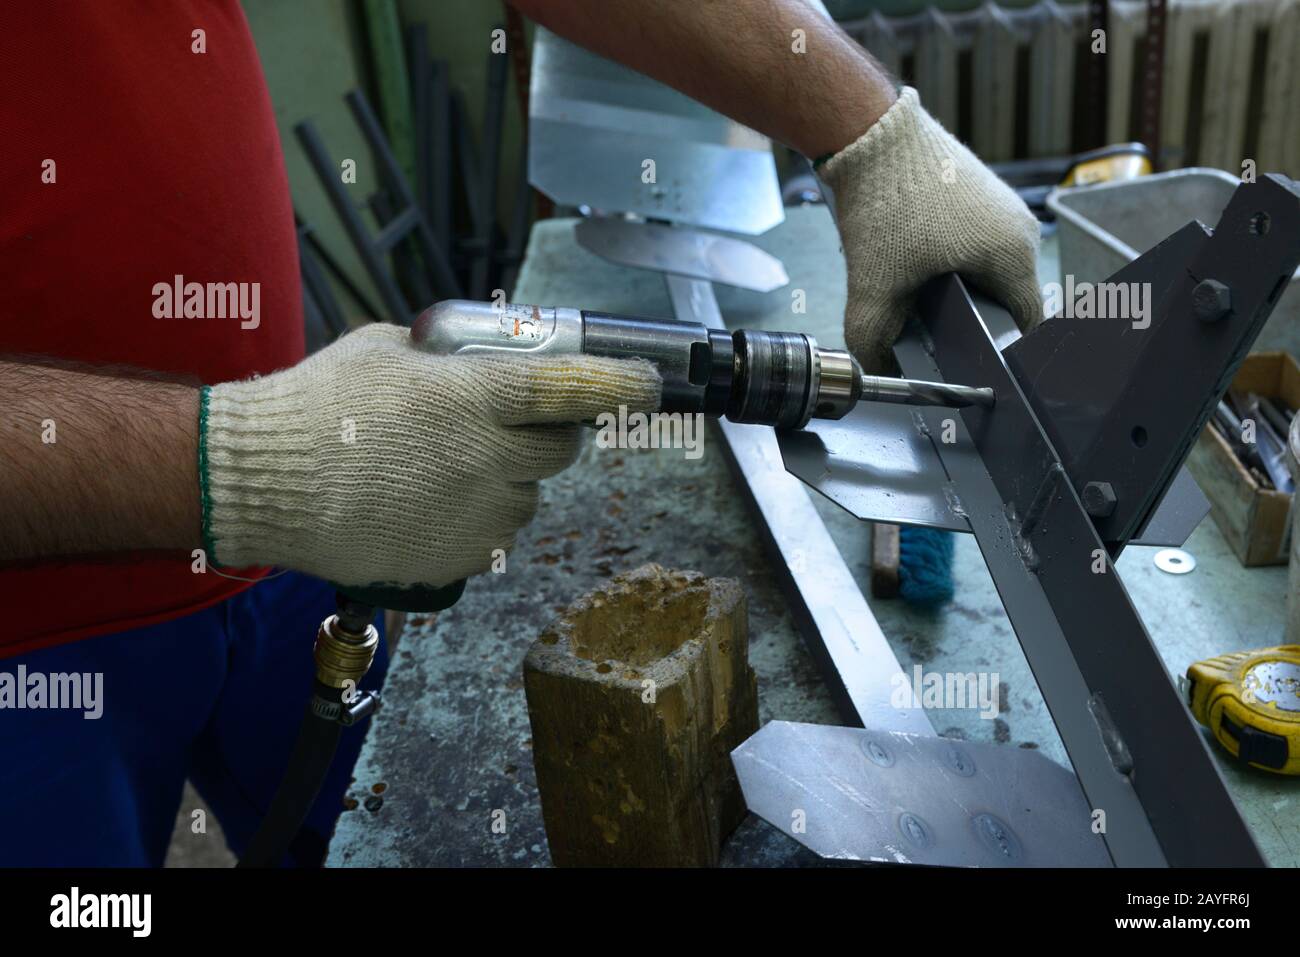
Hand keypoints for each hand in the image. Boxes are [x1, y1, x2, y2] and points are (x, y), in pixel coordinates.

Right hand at [200, 323, 660, 587]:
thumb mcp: (388, 351)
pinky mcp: (459, 558)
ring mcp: (477, 514)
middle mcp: (489, 458)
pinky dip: (478, 517)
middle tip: (508, 424)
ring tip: (447, 469)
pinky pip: (495, 533)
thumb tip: (486, 363)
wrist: (262, 482)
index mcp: (477, 397)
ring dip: (509, 479)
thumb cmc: (318, 404)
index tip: (647, 383)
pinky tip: (428, 502)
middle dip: (547, 432)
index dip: (620, 384)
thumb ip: (452, 360)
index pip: (576, 389)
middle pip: (563, 448)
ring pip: (530, 495)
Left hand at [819, 87, 1042, 373]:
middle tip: (927, 327)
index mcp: (1014, 255)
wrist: (869, 132)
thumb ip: (874, 339)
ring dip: (954, 286)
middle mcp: (1021, 230)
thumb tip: (876, 370)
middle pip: (1002, 299)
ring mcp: (1003, 208)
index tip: (969, 361)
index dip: (996, 350)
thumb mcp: (874, 284)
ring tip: (917, 290)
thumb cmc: (885, 199)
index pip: (1024, 325)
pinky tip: (915, 261)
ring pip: (985, 270)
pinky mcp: (980, 194)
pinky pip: (973, 243)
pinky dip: (948, 258)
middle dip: (965, 318)